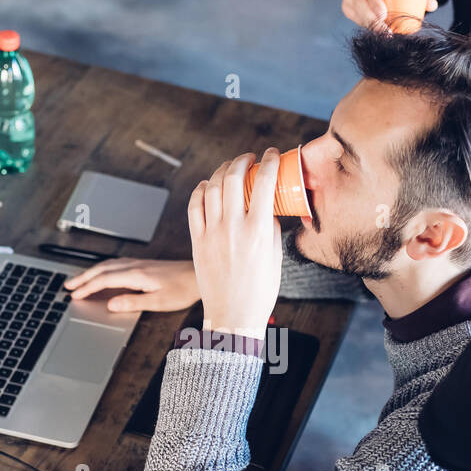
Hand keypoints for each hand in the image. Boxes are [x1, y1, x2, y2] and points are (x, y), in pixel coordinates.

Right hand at [64, 258, 199, 312]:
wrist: (199, 276)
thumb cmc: (183, 290)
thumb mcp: (158, 302)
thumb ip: (133, 302)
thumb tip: (111, 304)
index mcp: (136, 275)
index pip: (104, 280)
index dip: (87, 287)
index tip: (74, 295)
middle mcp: (136, 266)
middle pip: (102, 269)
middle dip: (83, 278)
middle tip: (68, 287)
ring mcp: (140, 264)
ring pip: (108, 265)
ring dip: (92, 272)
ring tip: (80, 280)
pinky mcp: (145, 265)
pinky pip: (117, 264)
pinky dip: (104, 268)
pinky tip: (104, 273)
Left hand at [189, 151, 282, 335]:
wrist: (233, 316)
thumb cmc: (259, 292)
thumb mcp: (275, 257)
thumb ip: (271, 228)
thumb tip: (267, 208)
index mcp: (258, 231)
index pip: (264, 182)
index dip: (270, 161)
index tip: (273, 154)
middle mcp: (233, 228)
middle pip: (232, 178)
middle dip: (242, 160)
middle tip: (249, 158)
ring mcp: (212, 233)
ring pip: (211, 187)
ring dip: (221, 171)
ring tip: (229, 168)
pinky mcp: (197, 241)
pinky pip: (194, 206)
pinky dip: (199, 190)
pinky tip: (205, 186)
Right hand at [341, 0, 437, 31]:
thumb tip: (432, 5)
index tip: (384, 12)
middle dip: (372, 17)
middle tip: (386, 30)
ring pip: (355, 9)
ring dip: (369, 23)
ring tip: (383, 33)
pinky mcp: (346, 1)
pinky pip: (352, 15)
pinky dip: (363, 23)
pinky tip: (374, 29)